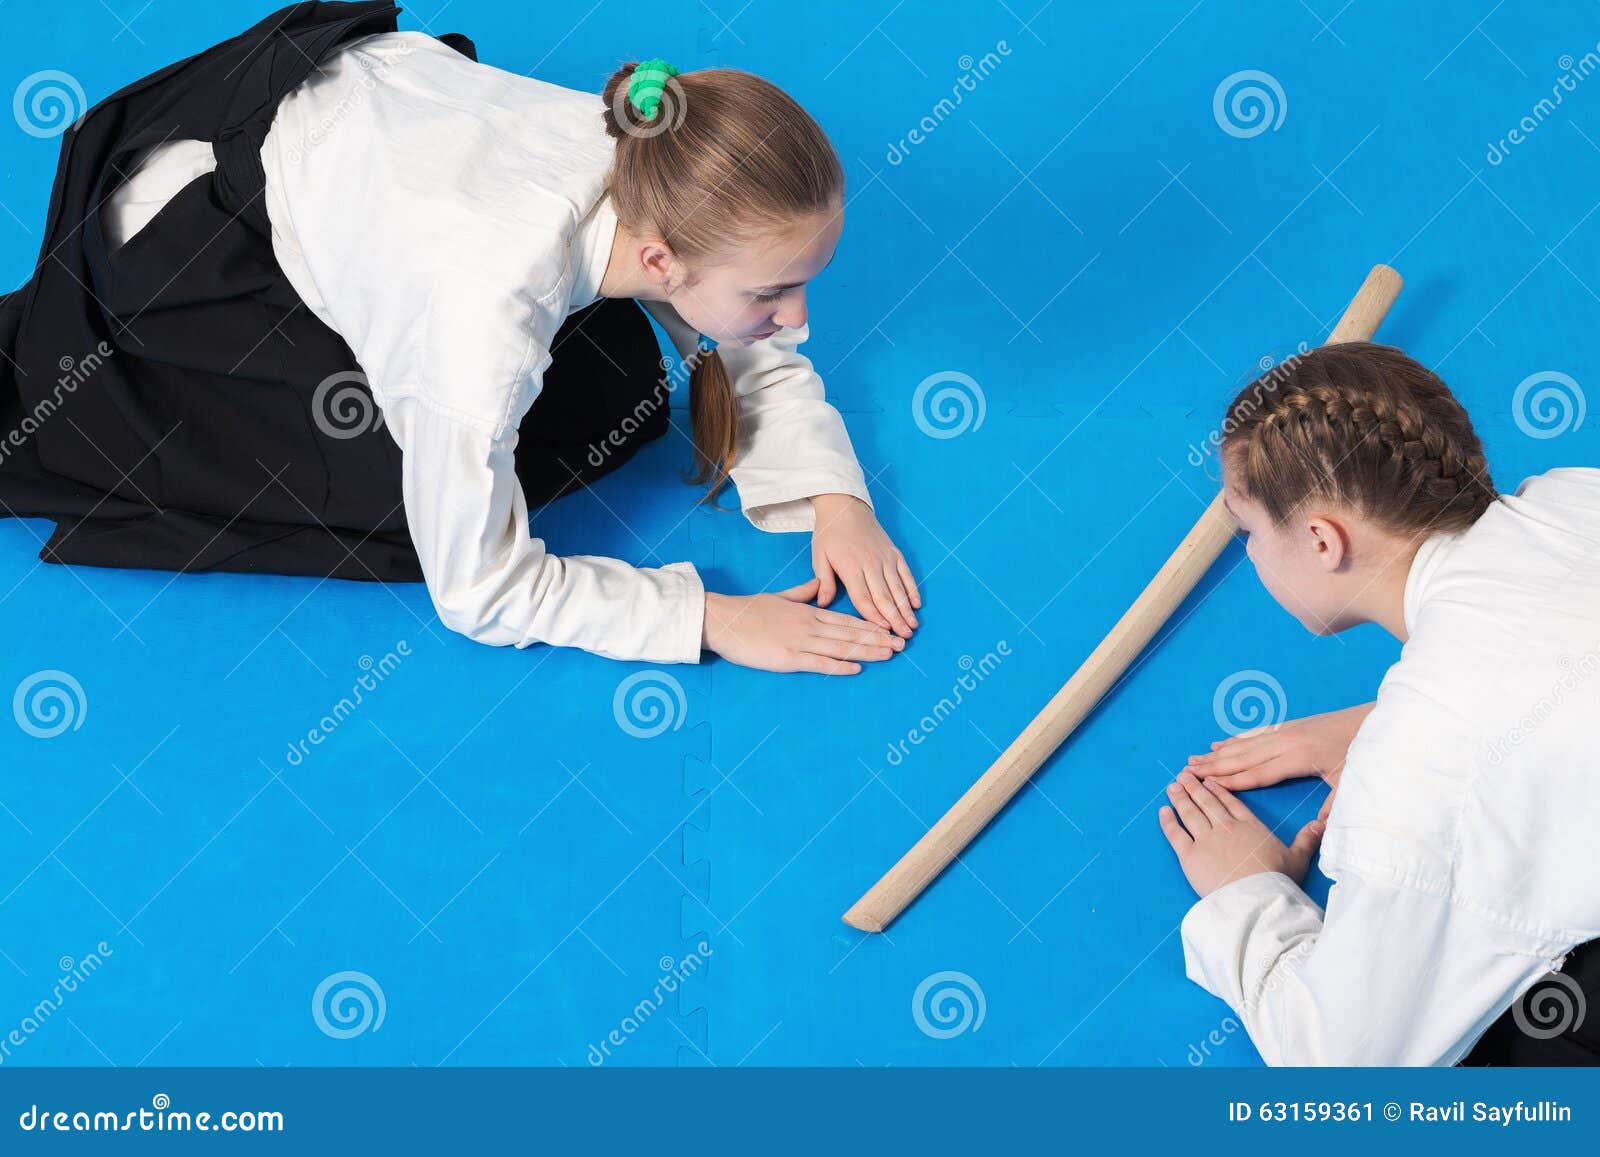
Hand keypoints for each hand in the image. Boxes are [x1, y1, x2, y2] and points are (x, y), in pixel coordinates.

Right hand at [701, 578, 904, 674]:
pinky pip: (818, 662)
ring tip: (889, 654)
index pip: (845, 619)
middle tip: (901, 644)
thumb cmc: (749, 610)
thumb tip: (819, 587)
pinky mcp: (788, 657)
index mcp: (808, 612)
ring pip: (840, 647)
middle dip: (877, 639)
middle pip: (850, 633)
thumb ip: (803, 593)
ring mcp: (800, 641)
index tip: (888, 629)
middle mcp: (809, 625)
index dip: (869, 625)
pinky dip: (839, 665)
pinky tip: (857, 668)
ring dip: (866, 651)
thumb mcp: (781, 597)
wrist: (723, 619)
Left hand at [810, 493, 920, 637]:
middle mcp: (871, 564)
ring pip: (897, 588)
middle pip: (884, 597)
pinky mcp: (893, 552)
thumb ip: (823, 581)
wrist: (845, 506)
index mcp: (851, 568)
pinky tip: (916, 604)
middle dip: (894, 619)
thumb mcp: (819, 556)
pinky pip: (905, 573)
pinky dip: (911, 589)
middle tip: (903, 638)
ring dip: (905, 608)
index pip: (863, 598)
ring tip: (912, 626)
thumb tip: (823, 605)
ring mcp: (885, 558)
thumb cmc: (829, 533)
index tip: (882, 633)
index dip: (873, 617)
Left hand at [1158, 771, 1324, 898]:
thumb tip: (1323, 824)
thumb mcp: (1297, 858)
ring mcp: (1206, 840)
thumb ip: (1307, 839)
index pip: (1231, 802)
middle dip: (1195, 787)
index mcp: (1250, 826)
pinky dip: (1167, 821)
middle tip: (1184, 775)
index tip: (1210, 780)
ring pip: (1190, 813)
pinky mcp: (1189, 855)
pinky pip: (1175, 833)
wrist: (1256, 900)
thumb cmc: (1278, 881)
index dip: (1219, 790)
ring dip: (1180, 797)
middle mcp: (1226, 828)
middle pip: (1207, 802)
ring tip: (1173, 786)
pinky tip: (1162, 811)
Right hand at [1185, 704, 1374, 802]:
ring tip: (1195, 758)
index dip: (1231, 781)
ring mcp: (1284, 732)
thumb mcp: (1349, 783)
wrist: (1369, 719)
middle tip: (1188, 771)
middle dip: (1214, 765)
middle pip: (1242, 757)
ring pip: (1243, 744)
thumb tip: (1318, 830)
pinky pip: (1254, 734)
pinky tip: (1221, 742)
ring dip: (1218, 752)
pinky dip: (1235, 739)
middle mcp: (1284, 742)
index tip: (1207, 785)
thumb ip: (1332, 807)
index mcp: (1297, 758)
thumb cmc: (1359, 752)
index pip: (1257, 773)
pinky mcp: (1287, 726)